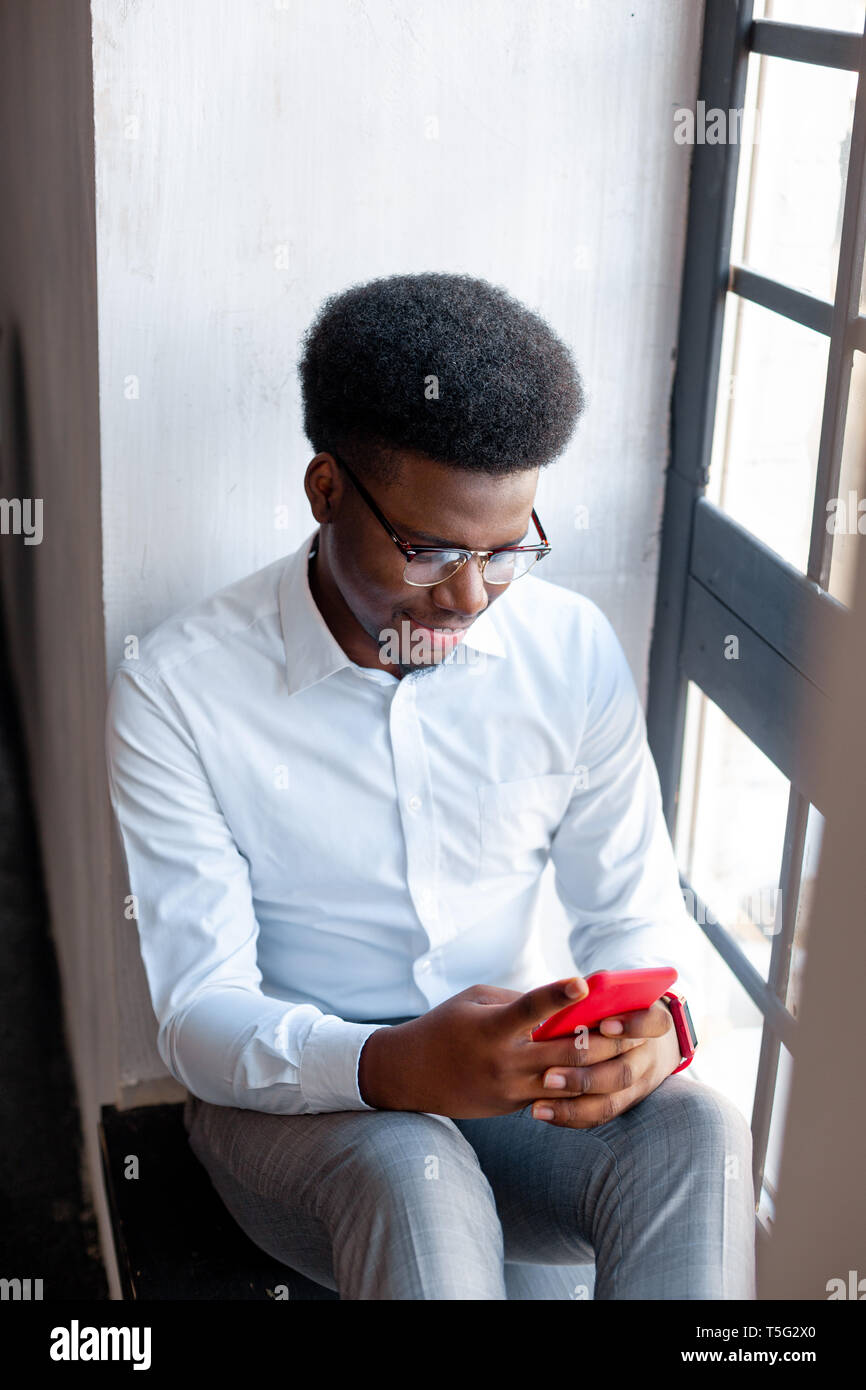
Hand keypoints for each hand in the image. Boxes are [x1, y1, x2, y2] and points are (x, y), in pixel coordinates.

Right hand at [357, 975, 651, 1118]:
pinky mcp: (515, 1107)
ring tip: (630, 1049)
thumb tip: (563, 1002)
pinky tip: (606, 1074)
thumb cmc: (446, 1026)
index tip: (584, 982)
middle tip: (633, 1022)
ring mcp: (512, 1089)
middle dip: (603, 1038)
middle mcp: (505, 1061)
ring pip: (570, 1081)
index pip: (530, 1008)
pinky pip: (558, 1099)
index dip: (558, 994)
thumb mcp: (476, 1000)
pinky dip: (582, 1086)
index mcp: (492, 1028)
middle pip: (566, 1052)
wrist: (412, 1076)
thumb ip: (518, 1000)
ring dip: (602, 1066)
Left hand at [530, 998, 681, 1128]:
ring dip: (572, 1105)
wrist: (646, 1039)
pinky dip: (570, 1116)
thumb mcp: (616, 995)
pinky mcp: (623, 1103)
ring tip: (537, 1105)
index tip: (603, 1025)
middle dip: (585, 1076)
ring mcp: (638, 1085)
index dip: (631, 1025)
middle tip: (547, 1076)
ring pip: (609, 1102)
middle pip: (623, 1073)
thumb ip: (600, 995)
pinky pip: (598, 1116)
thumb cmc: (619, 1005)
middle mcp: (649, 1058)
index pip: (653, 1023)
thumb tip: (574, 993)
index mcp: (652, 1023)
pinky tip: (543, 1112)